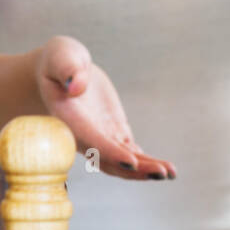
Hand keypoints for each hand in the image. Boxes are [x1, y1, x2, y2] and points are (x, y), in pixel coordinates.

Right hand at [35, 35, 176, 181]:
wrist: (61, 71)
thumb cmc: (59, 61)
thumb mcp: (61, 56)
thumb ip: (67, 68)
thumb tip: (75, 85)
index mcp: (69, 118)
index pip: (91, 140)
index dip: (110, 152)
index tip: (131, 161)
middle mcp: (84, 135)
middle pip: (109, 159)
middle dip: (135, 169)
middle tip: (161, 173)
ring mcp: (100, 136)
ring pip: (122, 160)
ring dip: (145, 169)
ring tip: (171, 173)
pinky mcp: (113, 133)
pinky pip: (130, 152)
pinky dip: (146, 161)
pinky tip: (165, 169)